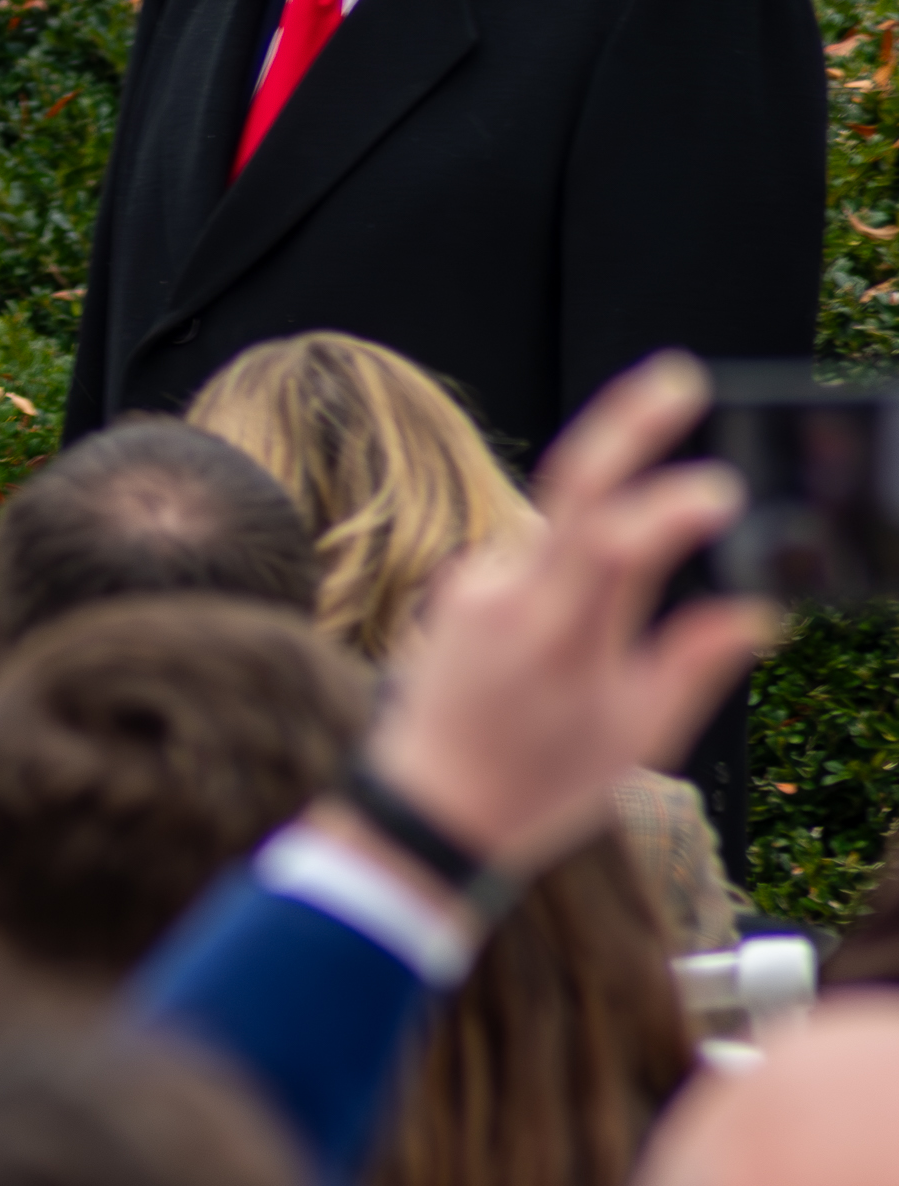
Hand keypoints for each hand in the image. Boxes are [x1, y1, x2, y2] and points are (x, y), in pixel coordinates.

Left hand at [360, 352, 776, 881]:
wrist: (426, 808)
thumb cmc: (540, 783)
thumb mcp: (635, 737)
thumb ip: (694, 663)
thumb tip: (759, 611)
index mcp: (559, 638)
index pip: (614, 543)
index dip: (669, 505)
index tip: (722, 490)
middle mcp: (506, 597)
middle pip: (570, 490)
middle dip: (629, 425)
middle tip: (680, 377)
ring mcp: (472, 586)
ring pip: (560, 538)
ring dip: (599, 557)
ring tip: (576, 666)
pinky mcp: (456, 587)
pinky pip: (529, 563)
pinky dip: (564, 581)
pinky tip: (551, 656)